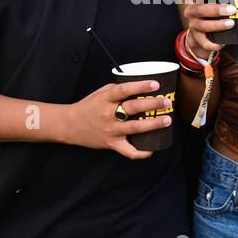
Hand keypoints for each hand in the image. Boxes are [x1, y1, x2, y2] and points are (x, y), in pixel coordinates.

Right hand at [59, 81, 173, 159]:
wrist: (70, 125)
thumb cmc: (88, 106)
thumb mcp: (100, 93)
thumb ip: (117, 90)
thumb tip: (139, 87)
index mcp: (106, 99)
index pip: (124, 90)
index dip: (140, 86)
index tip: (155, 85)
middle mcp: (108, 114)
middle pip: (133, 108)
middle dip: (152, 104)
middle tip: (166, 102)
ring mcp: (110, 130)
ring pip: (134, 128)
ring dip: (153, 124)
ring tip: (167, 120)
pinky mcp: (111, 144)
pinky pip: (128, 151)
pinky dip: (141, 152)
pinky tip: (152, 149)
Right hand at [183, 0, 237, 55]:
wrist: (202, 35)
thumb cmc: (215, 15)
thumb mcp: (222, 8)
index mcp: (198, 0)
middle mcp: (192, 12)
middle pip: (200, 9)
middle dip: (216, 9)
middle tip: (232, 9)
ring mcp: (193, 26)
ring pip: (202, 26)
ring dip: (217, 25)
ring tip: (231, 24)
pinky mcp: (196, 39)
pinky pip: (204, 43)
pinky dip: (213, 44)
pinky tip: (222, 44)